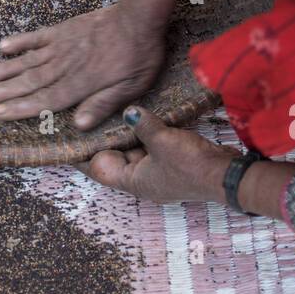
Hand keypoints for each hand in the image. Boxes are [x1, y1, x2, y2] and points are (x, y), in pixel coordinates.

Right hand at [0, 4, 164, 129]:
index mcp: (81, 84)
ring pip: (28, 61)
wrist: (139, 16)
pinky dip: (20, 42)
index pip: (46, 99)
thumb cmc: (139, 55)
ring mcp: (62, 46)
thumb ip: (103, 104)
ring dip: (4, 71)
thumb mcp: (130, 87)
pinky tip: (3, 47)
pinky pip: (37, 37)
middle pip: (29, 82)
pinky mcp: (63, 30)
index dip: (21, 108)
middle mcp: (66, 66)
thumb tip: (80, 125)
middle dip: (2, 92)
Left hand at [76, 106, 238, 204]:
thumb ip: (142, 125)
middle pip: (114, 158)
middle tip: (89, 117)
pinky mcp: (172, 163)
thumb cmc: (192, 165)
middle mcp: (142, 180)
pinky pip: (151, 147)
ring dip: (126, 134)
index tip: (68, 140)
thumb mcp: (163, 141)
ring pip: (133, 150)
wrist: (227, 176)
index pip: (98, 168)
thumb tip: (126, 111)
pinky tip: (142, 116)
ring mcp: (158, 173)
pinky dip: (145, 134)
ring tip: (112, 112)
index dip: (82, 155)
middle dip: (104, 139)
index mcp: (133, 181)